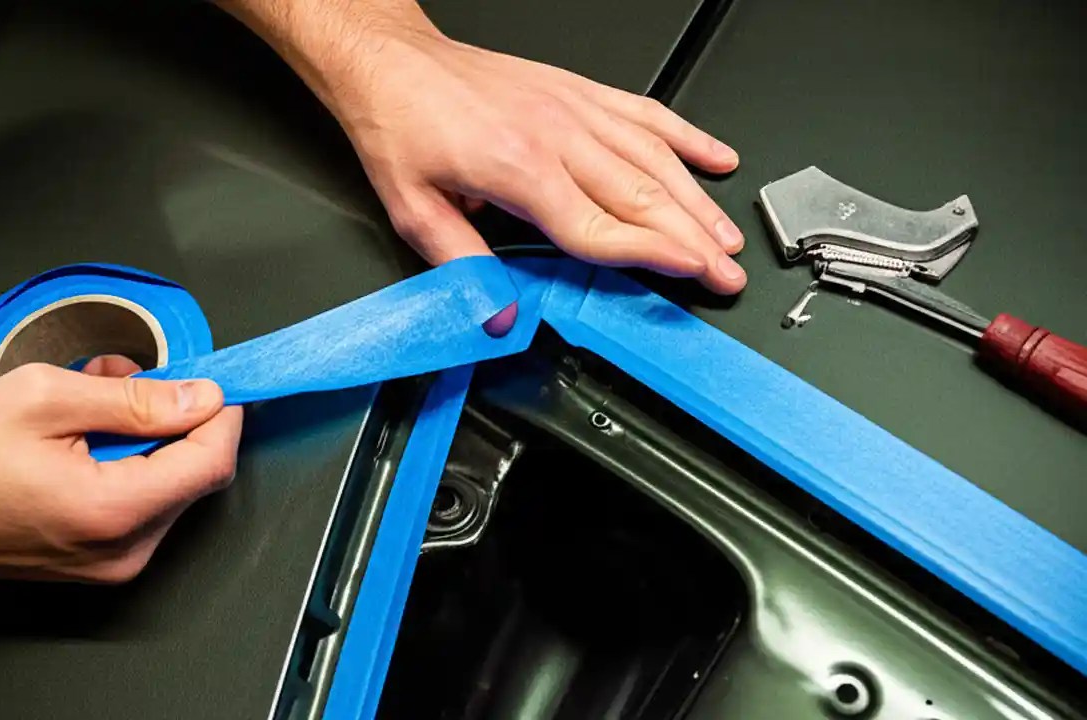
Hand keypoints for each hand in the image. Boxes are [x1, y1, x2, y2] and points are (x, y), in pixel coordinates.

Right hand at [0, 357, 240, 585]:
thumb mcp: (44, 399)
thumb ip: (136, 398)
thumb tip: (200, 397)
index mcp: (113, 511)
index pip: (212, 461)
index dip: (222, 413)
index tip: (215, 381)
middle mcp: (124, 549)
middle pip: (196, 474)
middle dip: (178, 417)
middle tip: (131, 381)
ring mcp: (115, 562)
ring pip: (171, 485)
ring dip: (150, 436)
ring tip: (94, 407)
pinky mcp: (103, 561)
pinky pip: (144, 503)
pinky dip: (131, 462)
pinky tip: (88, 439)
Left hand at [324, 17, 746, 295]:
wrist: (393, 61)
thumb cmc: (401, 124)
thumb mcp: (412, 208)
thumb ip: (461, 265)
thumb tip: (498, 316)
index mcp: (517, 167)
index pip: (598, 226)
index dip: (651, 254)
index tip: (693, 273)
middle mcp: (555, 134)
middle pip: (641, 195)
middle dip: (693, 238)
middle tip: (728, 270)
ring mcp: (572, 108)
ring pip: (654, 155)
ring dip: (697, 198)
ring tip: (728, 234)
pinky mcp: (576, 90)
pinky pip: (644, 112)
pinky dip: (685, 136)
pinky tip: (715, 156)